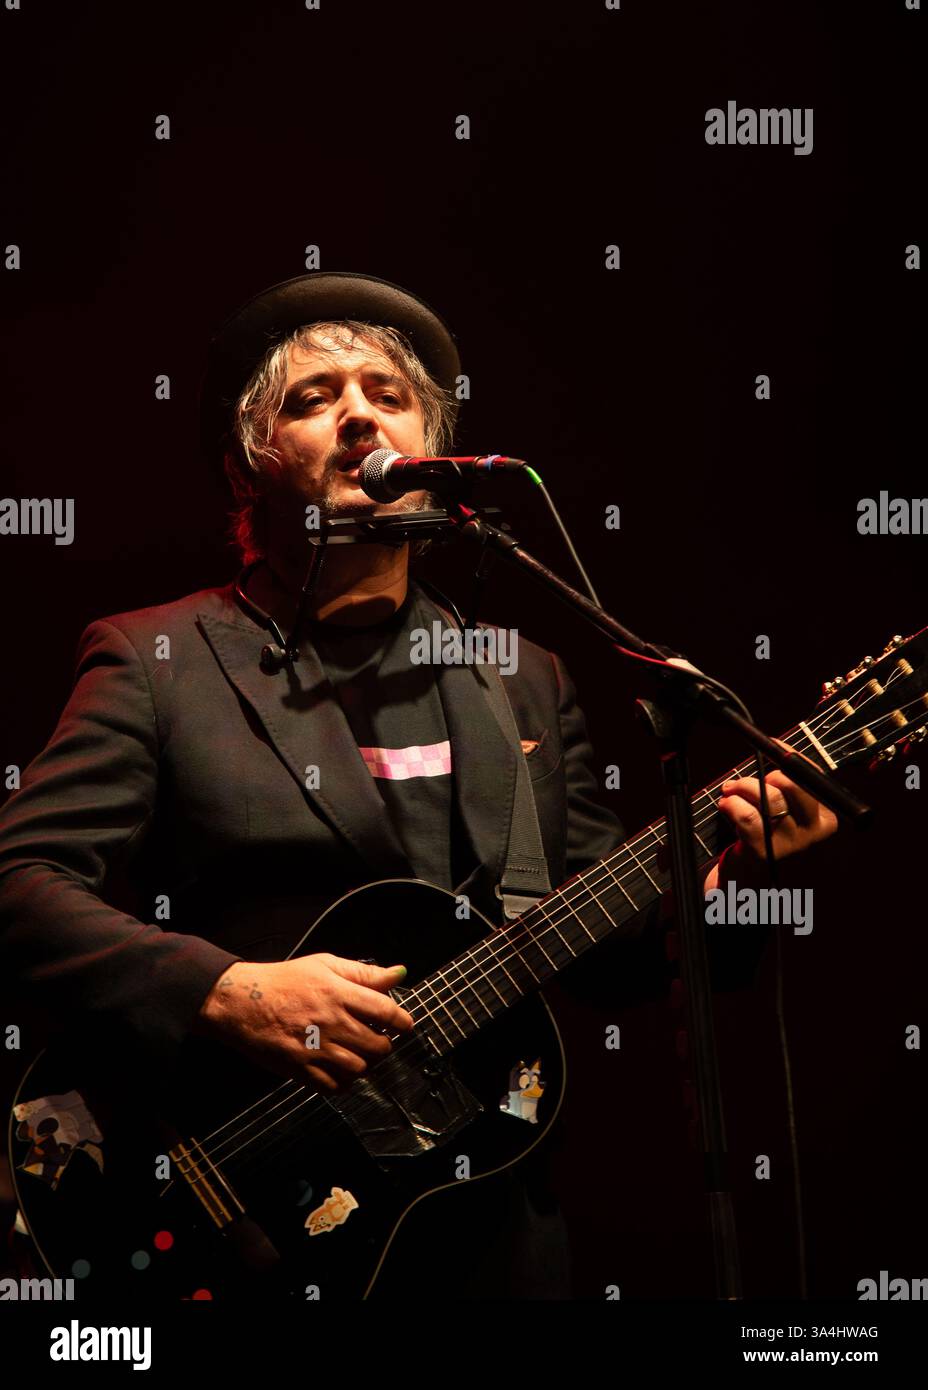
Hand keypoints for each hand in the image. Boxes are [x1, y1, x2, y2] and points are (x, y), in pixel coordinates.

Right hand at [194, 954, 414, 1093]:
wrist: (241, 1003)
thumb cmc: (284, 981)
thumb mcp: (325, 965)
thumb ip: (364, 973)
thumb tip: (399, 974)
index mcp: (338, 993)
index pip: (386, 1010)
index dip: (402, 1021)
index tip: (403, 1025)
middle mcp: (331, 1021)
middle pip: (377, 1045)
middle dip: (383, 1045)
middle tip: (376, 1039)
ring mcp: (315, 1047)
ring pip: (359, 1068)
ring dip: (365, 1064)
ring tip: (358, 1054)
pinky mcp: (300, 1068)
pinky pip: (334, 1086)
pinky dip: (343, 1082)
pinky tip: (340, 1069)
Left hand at [703, 740, 838, 890]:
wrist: (750, 888)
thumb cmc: (768, 843)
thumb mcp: (785, 815)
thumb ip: (785, 786)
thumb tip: (776, 748)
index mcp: (825, 820)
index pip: (812, 778)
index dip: (791, 756)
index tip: (774, 743)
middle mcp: (814, 834)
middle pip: (791, 786)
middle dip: (764, 776)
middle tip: (745, 783)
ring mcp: (791, 846)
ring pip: (768, 799)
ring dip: (742, 788)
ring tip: (730, 792)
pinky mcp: (765, 854)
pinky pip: (747, 816)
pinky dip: (732, 805)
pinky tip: (726, 807)